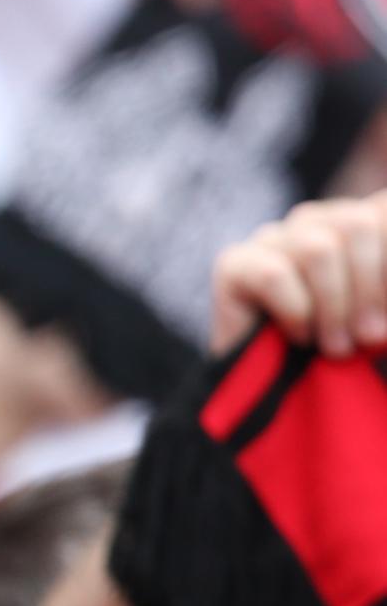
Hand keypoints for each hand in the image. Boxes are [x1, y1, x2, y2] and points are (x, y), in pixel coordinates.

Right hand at [211, 193, 386, 355]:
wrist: (280, 392)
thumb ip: (386, 293)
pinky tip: (297, 335)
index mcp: (358, 222)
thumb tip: (383, 318)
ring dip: (334, 308)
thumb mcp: (381, 317)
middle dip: (369, 289)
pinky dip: (294, 311)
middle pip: (355, 225)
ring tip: (336, 347)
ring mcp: (272, 239)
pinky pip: (274, 275)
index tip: (386, 320)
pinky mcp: (234, 264)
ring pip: (318, 249)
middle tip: (367, 337)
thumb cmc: (343, 347)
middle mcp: (315, 221)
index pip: (382, 213)